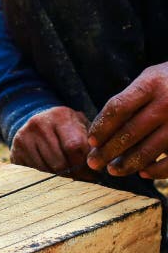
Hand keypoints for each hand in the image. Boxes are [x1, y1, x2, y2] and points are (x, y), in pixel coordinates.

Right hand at [10, 106, 95, 179]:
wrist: (36, 124)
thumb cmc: (65, 128)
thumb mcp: (79, 126)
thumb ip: (89, 141)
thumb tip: (97, 164)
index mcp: (59, 116)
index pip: (74, 146)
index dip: (84, 164)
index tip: (91, 173)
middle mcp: (39, 124)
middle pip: (59, 161)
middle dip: (73, 174)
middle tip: (81, 179)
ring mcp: (24, 138)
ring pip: (46, 170)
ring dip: (60, 178)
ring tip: (68, 176)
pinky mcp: (15, 152)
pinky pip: (33, 173)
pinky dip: (45, 178)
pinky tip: (52, 174)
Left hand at [87, 62, 167, 177]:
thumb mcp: (150, 79)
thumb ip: (128, 101)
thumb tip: (100, 134)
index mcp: (151, 84)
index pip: (117, 109)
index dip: (101, 128)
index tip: (92, 141)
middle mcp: (166, 102)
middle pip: (128, 133)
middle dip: (107, 151)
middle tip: (93, 162)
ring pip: (147, 150)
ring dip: (126, 164)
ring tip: (112, 170)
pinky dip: (156, 170)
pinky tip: (143, 172)